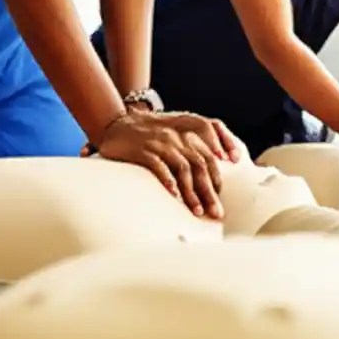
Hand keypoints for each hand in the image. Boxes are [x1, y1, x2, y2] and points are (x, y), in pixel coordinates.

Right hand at [93, 109, 241, 218]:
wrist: (115, 125)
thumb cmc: (148, 135)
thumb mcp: (172, 135)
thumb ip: (191, 148)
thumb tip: (211, 173)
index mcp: (186, 131)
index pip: (209, 152)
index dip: (219, 172)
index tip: (223, 194)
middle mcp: (176, 136)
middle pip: (200, 164)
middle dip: (210, 191)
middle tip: (216, 212)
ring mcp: (159, 142)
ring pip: (183, 167)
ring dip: (191, 192)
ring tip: (196, 211)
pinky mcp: (141, 149)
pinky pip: (158, 165)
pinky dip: (167, 180)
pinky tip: (173, 195)